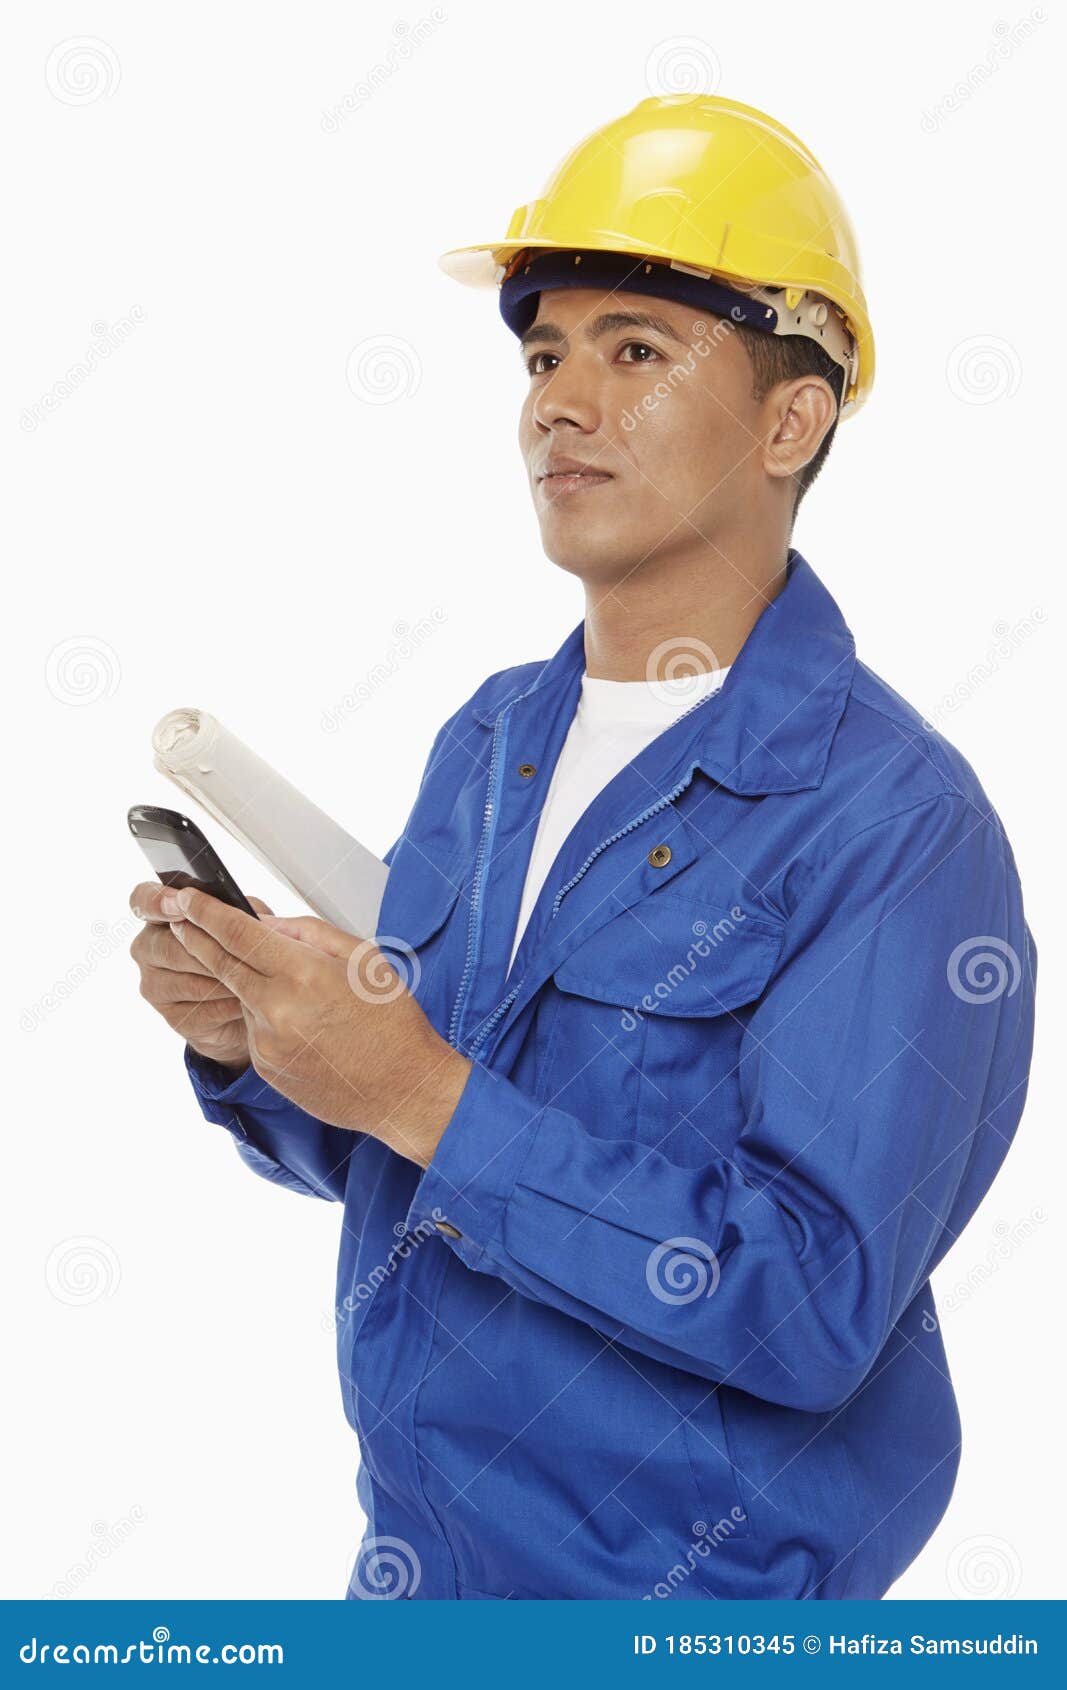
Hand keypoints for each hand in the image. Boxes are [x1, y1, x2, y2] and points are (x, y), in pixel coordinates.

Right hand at [129, 881, 273, 1072]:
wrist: (257, 999)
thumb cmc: (245, 950)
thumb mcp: (248, 919)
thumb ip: (239, 909)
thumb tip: (238, 909)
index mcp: (161, 916)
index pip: (142, 900)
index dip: (156, 902)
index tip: (180, 906)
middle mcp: (148, 949)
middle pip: (168, 948)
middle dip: (208, 951)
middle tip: (239, 953)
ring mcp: (155, 985)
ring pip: (186, 982)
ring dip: (222, 980)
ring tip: (252, 978)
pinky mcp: (172, 1017)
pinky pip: (199, 1011)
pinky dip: (226, 1005)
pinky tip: (246, 1001)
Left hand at [158, 887, 471, 1166]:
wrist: (402, 1089)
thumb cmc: (391, 1021)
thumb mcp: (363, 958)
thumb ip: (308, 933)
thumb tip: (265, 923)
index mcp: (303, 974)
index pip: (237, 934)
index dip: (206, 912)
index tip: (185, 898)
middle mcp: (276, 1009)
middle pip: (221, 963)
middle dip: (196, 937)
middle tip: (179, 918)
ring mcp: (266, 1041)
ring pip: (242, 996)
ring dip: (253, 983)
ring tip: (306, 996)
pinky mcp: (264, 1065)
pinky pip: (254, 1027)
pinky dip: (268, 1016)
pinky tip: (307, 1026)